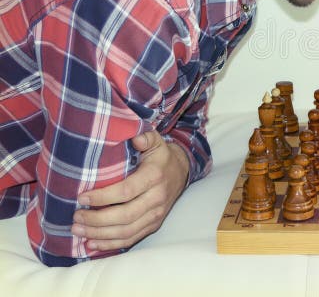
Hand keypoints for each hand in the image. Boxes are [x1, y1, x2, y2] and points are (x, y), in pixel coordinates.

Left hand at [71, 130, 189, 251]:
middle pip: (124, 215)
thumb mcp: (155, 141)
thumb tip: (135, 138)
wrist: (181, 171)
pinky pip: (131, 239)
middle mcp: (157, 198)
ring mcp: (156, 214)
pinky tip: (93, 243)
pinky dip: (110, 244)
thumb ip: (145, 137)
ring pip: (126, 231)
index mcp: (154, 177)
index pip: (126, 191)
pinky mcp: (154, 225)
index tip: (81, 198)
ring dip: (100, 234)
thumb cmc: (160, 156)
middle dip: (97, 219)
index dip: (102, 197)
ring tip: (78, 230)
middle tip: (76, 217)